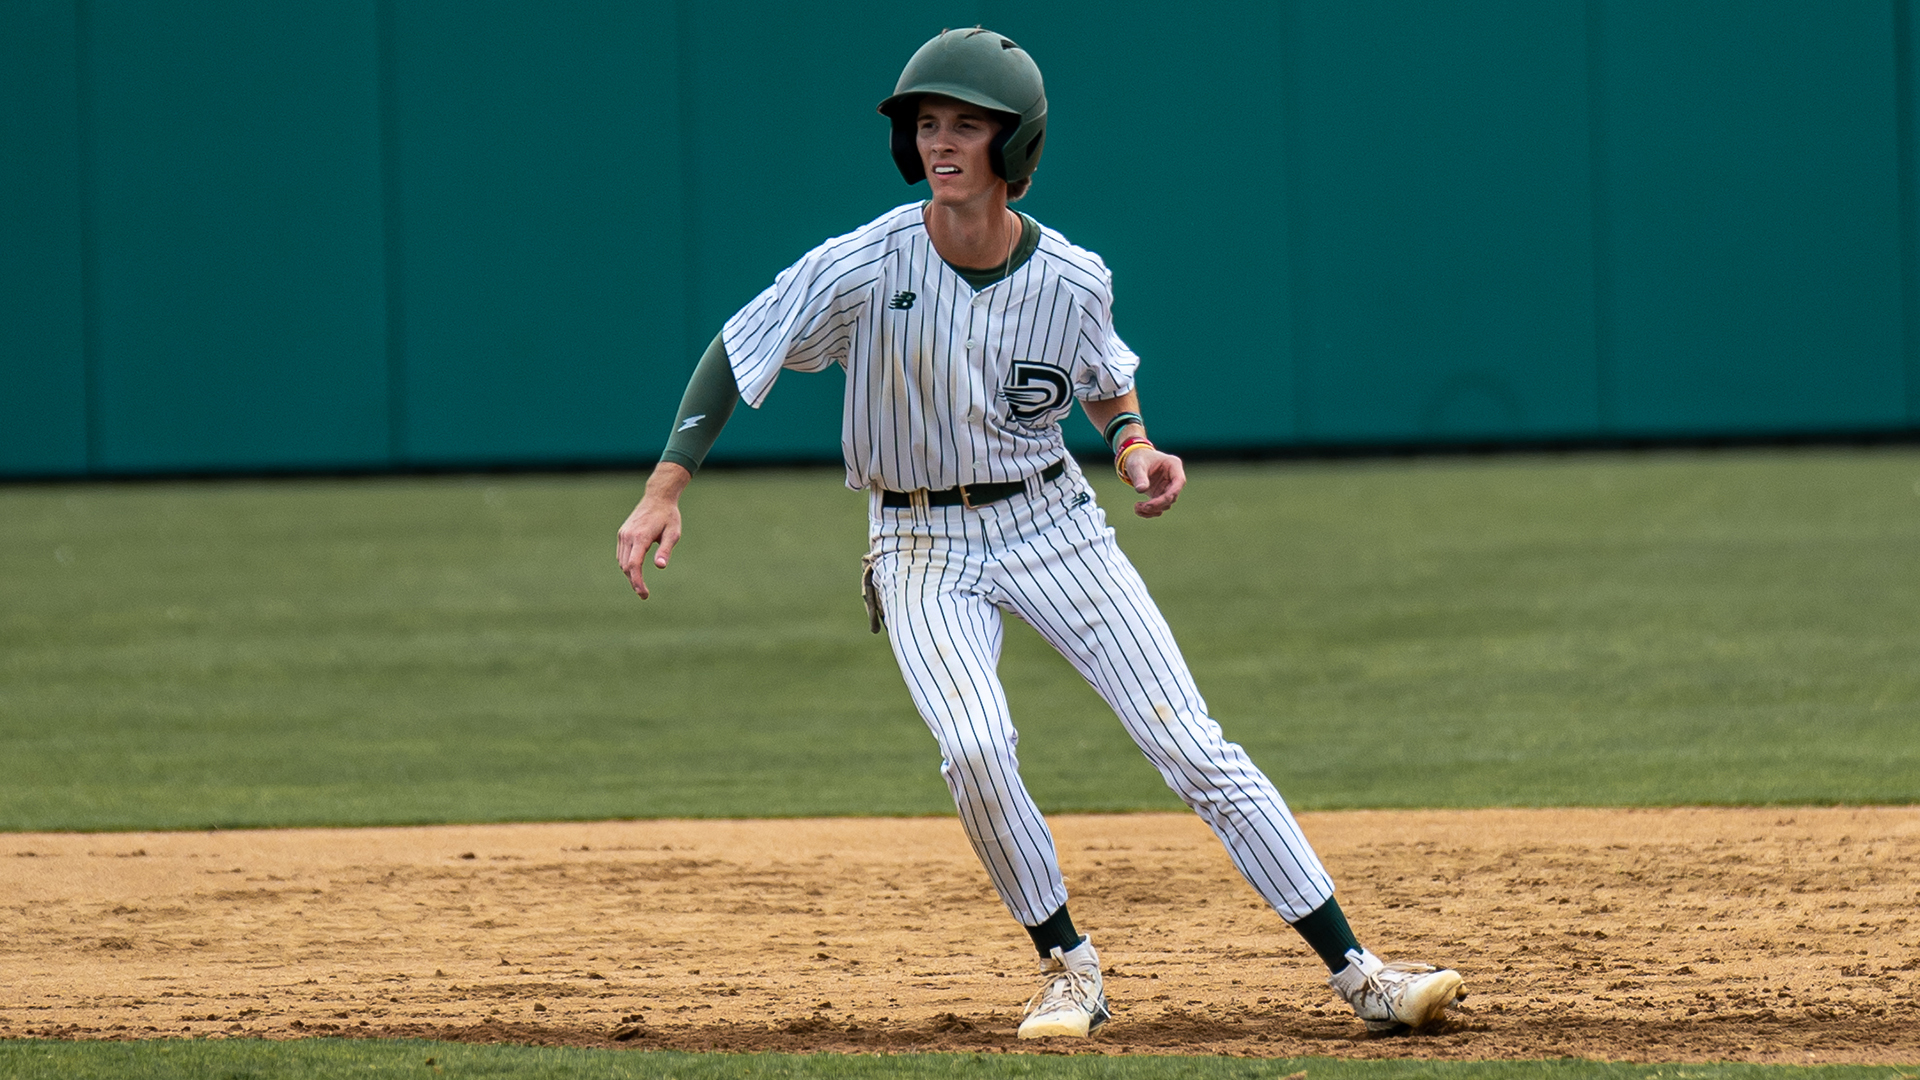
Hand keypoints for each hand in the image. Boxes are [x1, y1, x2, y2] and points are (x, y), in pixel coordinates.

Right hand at [616, 463, 690, 598]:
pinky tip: (636, 570)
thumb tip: (660, 566)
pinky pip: (621, 554)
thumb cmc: (668, 516)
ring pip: (622, 562)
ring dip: (630, 574)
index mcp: (641, 537)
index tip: (644, 594)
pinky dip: (627, 565)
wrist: (657, 498)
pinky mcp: (622, 533)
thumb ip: (666, 550)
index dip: (637, 582)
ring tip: (641, 584)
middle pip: (626, 566)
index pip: (634, 565)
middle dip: (634, 581)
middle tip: (644, 594)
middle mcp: (628, 536)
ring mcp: (623, 534)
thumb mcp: (673, 533)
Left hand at [1121, 446, 1184, 517]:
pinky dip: (1150, 511)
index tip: (1153, 503)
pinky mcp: (1161, 494)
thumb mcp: (1136, 465)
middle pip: (1172, 496)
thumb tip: (1141, 490)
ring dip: (1152, 510)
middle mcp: (1174, 477)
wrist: (1134, 458)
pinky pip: (1159, 506)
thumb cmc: (1137, 458)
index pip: (1179, 482)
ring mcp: (1168, 486)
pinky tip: (1139, 510)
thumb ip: (1139, 477)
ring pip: (1166, 504)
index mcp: (1173, 465)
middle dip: (1157, 504)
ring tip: (1137, 507)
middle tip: (1142, 507)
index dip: (1169, 495)